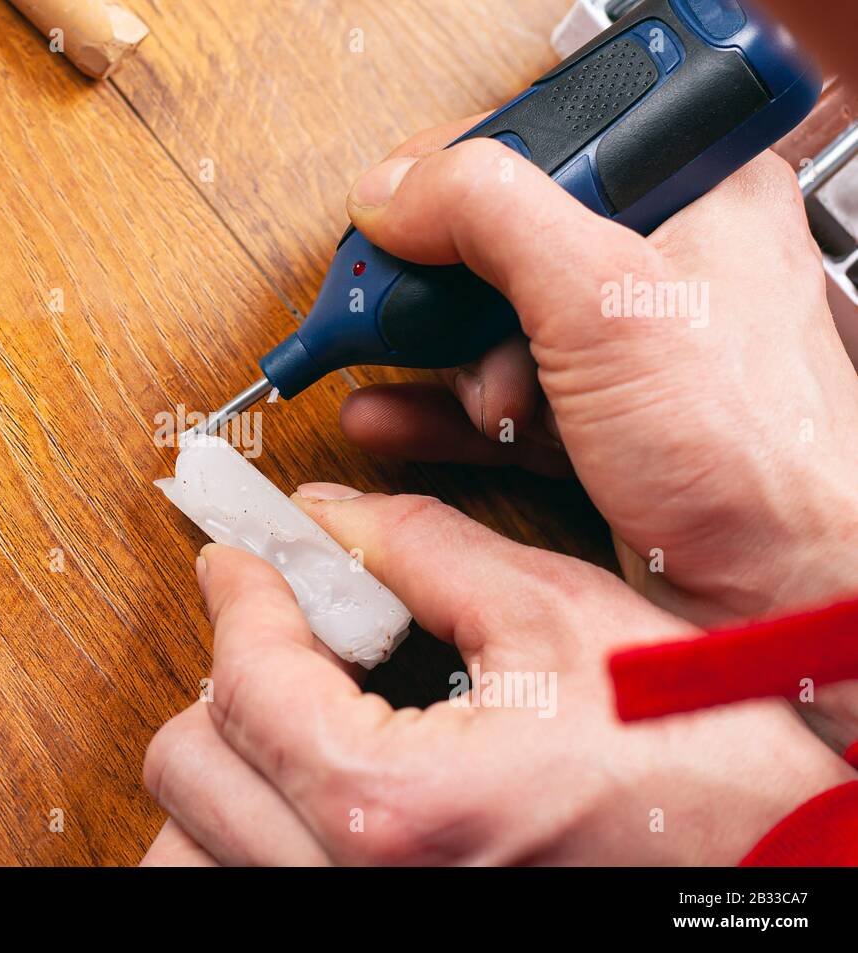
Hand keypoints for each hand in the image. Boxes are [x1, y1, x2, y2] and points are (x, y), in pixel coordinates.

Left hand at [141, 492, 854, 865]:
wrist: (769, 868)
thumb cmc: (695, 768)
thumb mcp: (559, 625)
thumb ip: (420, 555)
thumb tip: (327, 517)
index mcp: (393, 804)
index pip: (245, 676)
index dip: (239, 591)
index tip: (239, 558)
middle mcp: (350, 886)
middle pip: (191, 762)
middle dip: (225, 674)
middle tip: (282, 629)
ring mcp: (354, 922)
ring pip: (187, 848)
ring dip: (218, 767)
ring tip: (287, 716)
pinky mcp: (374, 934)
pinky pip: (236, 888)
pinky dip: (237, 836)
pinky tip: (295, 792)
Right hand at [341, 131, 857, 629]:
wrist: (785, 589)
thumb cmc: (756, 453)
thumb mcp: (609, 304)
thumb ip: (494, 221)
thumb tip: (395, 194)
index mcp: (691, 190)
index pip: (541, 143)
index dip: (453, 177)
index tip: (391, 216)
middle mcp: (659, 260)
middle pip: (502, 244)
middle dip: (441, 296)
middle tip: (387, 311)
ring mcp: (627, 345)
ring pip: (492, 325)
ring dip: (437, 363)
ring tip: (405, 382)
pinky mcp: (598, 415)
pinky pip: (497, 393)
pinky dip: (440, 409)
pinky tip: (389, 417)